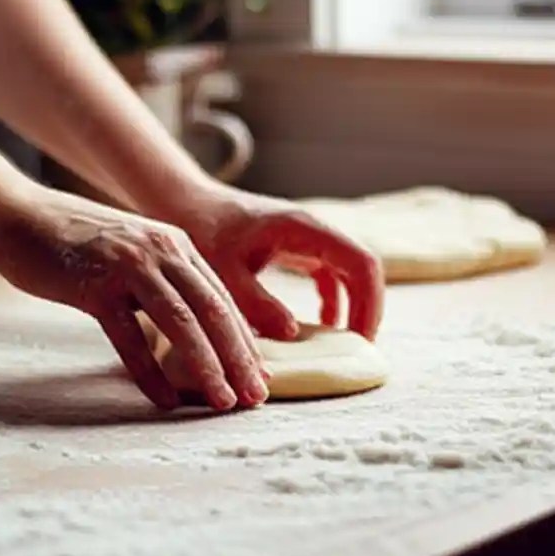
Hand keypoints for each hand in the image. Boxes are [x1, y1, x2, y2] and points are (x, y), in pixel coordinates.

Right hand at [0, 187, 267, 411]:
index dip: (244, 340)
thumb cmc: (72, 244)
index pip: (222, 299)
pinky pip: (131, 337)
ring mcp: (129, 267)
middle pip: (214, 312)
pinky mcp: (95, 287)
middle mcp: (160, 251)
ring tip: (223, 402)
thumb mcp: (130, 254)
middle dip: (239, 359)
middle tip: (255, 397)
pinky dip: (151, 372)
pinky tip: (165, 400)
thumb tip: (189, 328)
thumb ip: (161, 282)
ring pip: (183, 324)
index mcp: (175, 244)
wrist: (15, 215)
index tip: (259, 375)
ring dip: (208, 367)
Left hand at [169, 184, 384, 340]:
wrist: (185, 206)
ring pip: (349, 272)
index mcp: (303, 229)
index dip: (369, 302)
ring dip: (353, 306)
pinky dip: (333, 302)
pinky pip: (329, 276)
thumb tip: (293, 333)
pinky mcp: (296, 250)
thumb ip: (255, 302)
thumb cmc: (202, 231)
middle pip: (363, 268)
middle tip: (358, 349)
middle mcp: (313, 230)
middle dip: (367, 308)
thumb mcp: (224, 271)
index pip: (361, 263)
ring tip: (345, 344)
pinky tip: (319, 328)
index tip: (360, 339)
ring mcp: (307, 239)